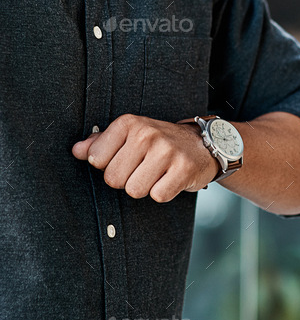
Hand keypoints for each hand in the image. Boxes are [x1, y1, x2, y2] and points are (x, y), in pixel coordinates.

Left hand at [71, 114, 218, 201]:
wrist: (203, 144)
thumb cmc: (160, 142)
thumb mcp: (130, 135)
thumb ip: (100, 143)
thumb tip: (75, 151)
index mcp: (128, 123)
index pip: (96, 160)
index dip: (109, 165)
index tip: (126, 159)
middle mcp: (147, 134)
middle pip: (114, 179)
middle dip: (127, 180)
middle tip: (144, 168)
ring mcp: (166, 151)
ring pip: (134, 190)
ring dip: (145, 188)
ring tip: (157, 174)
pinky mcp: (183, 169)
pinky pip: (158, 196)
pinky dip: (163, 193)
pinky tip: (170, 179)